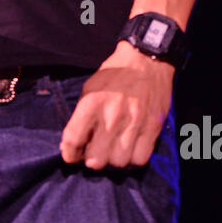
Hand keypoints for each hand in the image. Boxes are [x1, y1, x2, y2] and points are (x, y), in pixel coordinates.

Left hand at [59, 41, 174, 168]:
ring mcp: (134, 123)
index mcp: (92, 104)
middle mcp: (112, 116)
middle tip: (95, 151)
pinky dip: (133, 158)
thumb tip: (71, 144)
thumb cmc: (114, 75)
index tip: (72, 154)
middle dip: (91, 159)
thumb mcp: (89, 88)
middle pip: (96, 160)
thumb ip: (80, 116)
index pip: (72, 141)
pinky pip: (140, 159)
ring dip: (114, 160)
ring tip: (114, 149)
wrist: (147, 60)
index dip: (69, 154)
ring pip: (119, 163)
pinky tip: (130, 148)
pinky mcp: (152, 128)